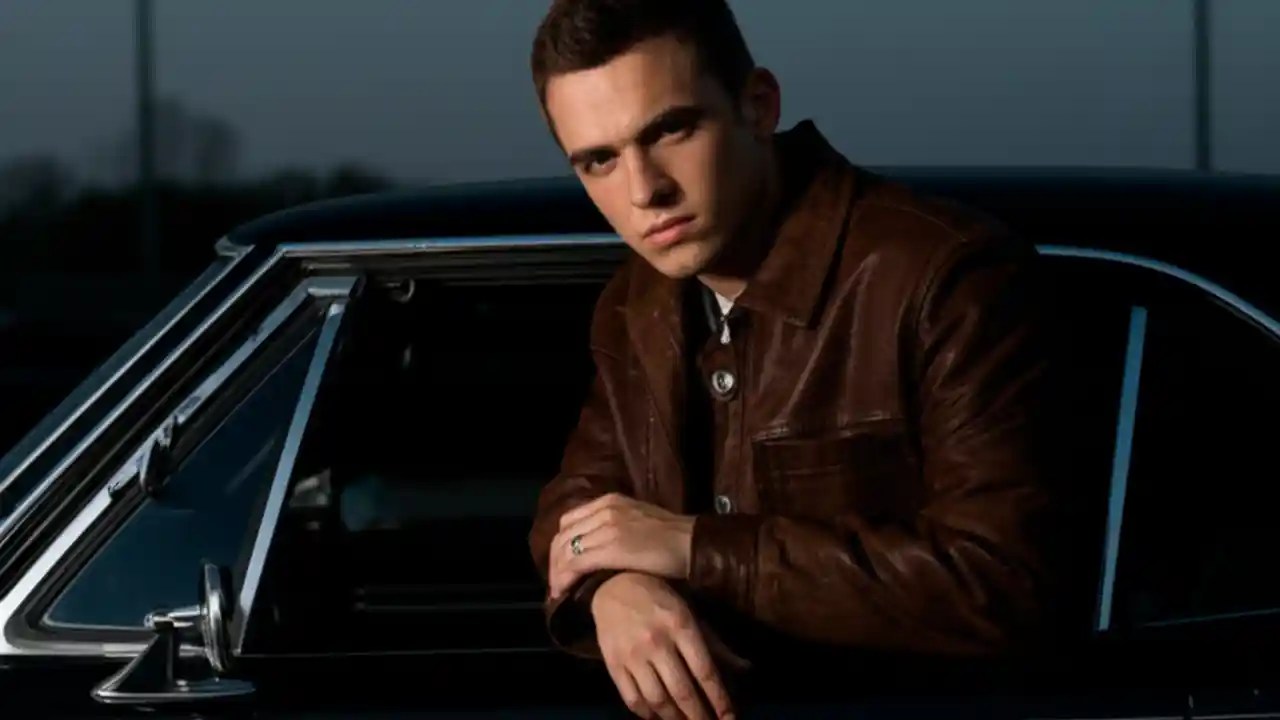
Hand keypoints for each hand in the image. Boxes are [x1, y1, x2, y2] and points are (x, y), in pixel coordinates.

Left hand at [549, 493, 694, 599]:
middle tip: (556, 583)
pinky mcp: (610, 548)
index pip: (569, 521)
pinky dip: (564, 579)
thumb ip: (614, 527)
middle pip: (563, 535)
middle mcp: (604, 510)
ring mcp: (606, 528)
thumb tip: (596, 548)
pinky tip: (564, 592)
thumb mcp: (637, 521)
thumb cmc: (672, 538)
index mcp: (609, 501)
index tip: (561, 566)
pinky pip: (575, 563)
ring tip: (559, 591)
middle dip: (555, 561)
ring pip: (566, 550)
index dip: (560, 545)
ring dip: (557, 573)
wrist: (692, 543)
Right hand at [592, 573, 736, 719]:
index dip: (719, 700)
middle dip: (699, 716)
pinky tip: (658, 716)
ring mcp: (632, 655)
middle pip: (682, 691)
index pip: (705, 672)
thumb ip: (716, 644)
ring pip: (657, 700)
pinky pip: (632, 699)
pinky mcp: (613, 664)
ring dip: (675, 718)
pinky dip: (647, 714)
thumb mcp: (691, 613)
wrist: (613, 585)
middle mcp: (657, 642)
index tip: (729, 719)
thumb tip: (745, 669)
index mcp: (681, 626)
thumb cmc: (660, 599)